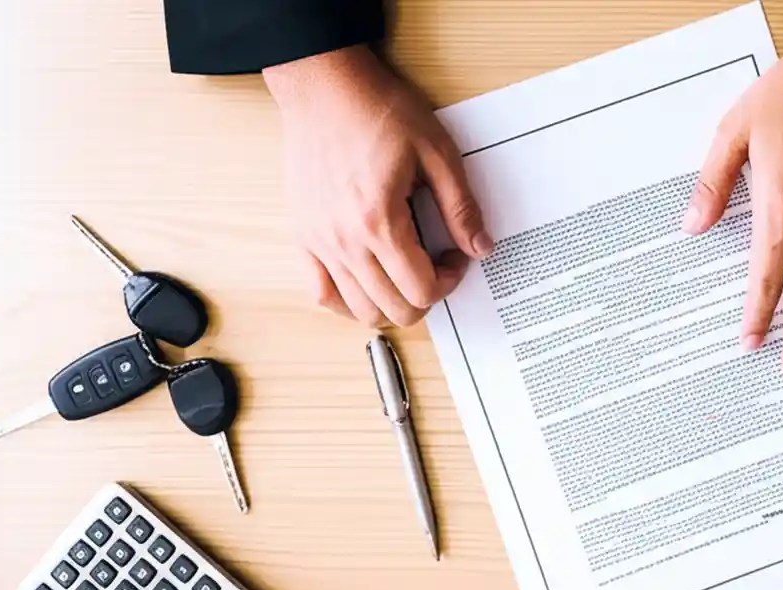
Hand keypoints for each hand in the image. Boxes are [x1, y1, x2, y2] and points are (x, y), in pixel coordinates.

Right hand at [264, 46, 492, 326]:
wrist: (325, 86)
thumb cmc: (377, 110)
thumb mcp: (436, 152)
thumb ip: (460, 207)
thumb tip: (480, 247)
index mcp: (379, 221)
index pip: (422, 290)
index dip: (449, 280)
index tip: (456, 256)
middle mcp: (344, 240)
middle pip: (393, 309)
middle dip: (426, 295)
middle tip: (435, 264)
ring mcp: (319, 241)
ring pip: (358, 310)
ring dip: (391, 303)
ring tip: (404, 272)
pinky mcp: (302, 234)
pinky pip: (321, 293)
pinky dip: (348, 300)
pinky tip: (368, 280)